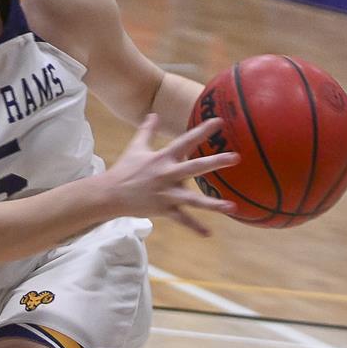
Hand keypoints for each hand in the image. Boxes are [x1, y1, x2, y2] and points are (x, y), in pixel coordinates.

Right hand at [91, 115, 238, 235]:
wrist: (110, 193)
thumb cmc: (125, 169)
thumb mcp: (136, 147)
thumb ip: (147, 130)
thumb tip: (153, 114)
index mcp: (163, 157)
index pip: (186, 140)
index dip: (203, 130)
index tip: (220, 121)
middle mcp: (168, 174)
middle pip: (195, 167)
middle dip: (216, 162)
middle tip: (236, 157)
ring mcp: (167, 193)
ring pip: (193, 199)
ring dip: (212, 204)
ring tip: (231, 206)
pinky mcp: (164, 209)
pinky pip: (182, 219)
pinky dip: (195, 227)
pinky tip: (208, 234)